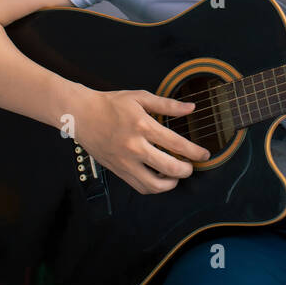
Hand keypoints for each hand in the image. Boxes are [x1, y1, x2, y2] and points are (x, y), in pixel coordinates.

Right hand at [72, 88, 211, 194]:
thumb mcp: (140, 97)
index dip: (194, 152)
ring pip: (153, 184)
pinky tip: (159, 178)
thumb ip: (167, 105)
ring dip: (171, 183)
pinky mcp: (117, 170)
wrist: (81, 115)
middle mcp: (134, 147)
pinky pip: (139, 186)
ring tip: (176, 175)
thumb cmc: (111, 104)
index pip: (176, 144)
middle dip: (186, 170)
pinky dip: (153, 187)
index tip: (204, 155)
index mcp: (142, 126)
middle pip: (169, 168)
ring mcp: (125, 161)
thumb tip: (191, 108)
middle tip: (192, 167)